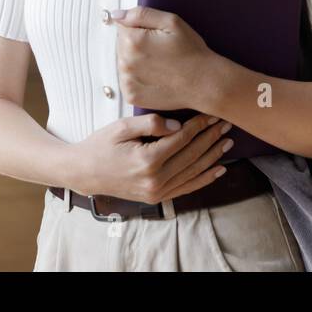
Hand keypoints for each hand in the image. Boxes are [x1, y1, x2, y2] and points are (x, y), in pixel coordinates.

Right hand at [70, 113, 233, 203]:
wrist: (84, 172)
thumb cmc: (101, 145)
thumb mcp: (122, 126)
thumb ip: (151, 123)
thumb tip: (179, 125)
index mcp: (148, 160)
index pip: (183, 139)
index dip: (201, 124)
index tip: (213, 113)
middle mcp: (155, 179)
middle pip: (192, 155)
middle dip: (211, 137)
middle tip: (227, 123)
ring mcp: (156, 192)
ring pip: (193, 172)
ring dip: (213, 156)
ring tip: (227, 141)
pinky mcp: (156, 198)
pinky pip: (186, 188)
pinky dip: (204, 178)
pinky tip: (218, 169)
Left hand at [111, 6, 217, 112]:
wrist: (204, 83)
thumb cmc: (191, 52)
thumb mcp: (172, 22)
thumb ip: (141, 14)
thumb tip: (116, 15)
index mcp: (132, 41)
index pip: (122, 26)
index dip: (140, 28)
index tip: (156, 36)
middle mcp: (125, 62)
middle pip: (121, 45)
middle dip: (136, 44)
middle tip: (160, 50)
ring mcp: (127, 81)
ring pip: (123, 62)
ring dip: (136, 61)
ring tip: (159, 64)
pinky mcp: (131, 96)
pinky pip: (127, 80)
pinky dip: (137, 77)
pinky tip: (155, 76)